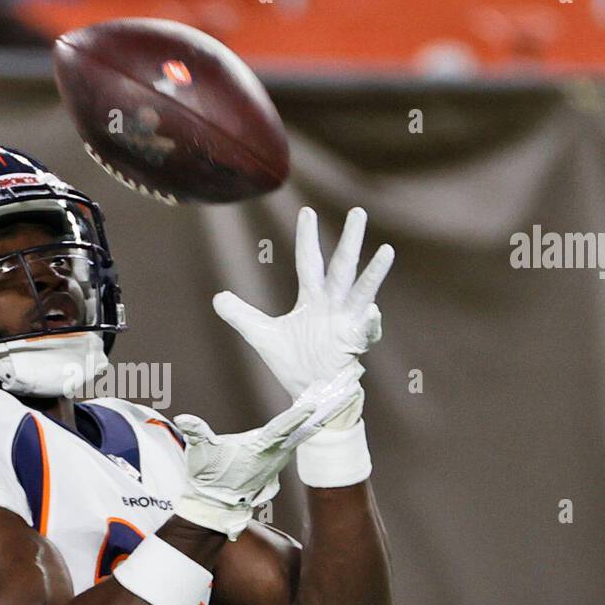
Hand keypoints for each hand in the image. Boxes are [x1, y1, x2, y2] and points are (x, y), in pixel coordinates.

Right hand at [170, 399, 313, 539]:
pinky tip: (309, 426)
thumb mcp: (199, 452)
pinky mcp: (275, 467)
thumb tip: (184, 418)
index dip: (296, 417)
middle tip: (332, 400)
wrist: (213, 504)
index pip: (280, 429)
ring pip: (296, 441)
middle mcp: (271, 458)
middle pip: (298, 433)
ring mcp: (276, 464)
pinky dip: (301, 436)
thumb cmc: (207, 478)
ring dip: (311, 426)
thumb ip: (195, 432)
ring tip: (325, 408)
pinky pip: (292, 448)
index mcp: (257, 449)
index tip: (312, 406)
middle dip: (315, 418)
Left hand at [213, 207, 392, 436]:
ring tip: (387, 251)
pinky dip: (371, 322)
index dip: (307, 238)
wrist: (311, 393)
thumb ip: (241, 315)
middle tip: (357, 211)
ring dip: (373, 273)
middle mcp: (332, 304)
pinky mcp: (355, 343)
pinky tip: (372, 314)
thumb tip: (217, 298)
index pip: (309, 261)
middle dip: (349, 240)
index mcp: (312, 299)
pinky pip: (366, 330)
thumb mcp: (262, 336)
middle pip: (341, 266)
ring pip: (362, 292)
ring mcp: (347, 322)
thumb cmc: (294, 363)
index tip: (306, 212)